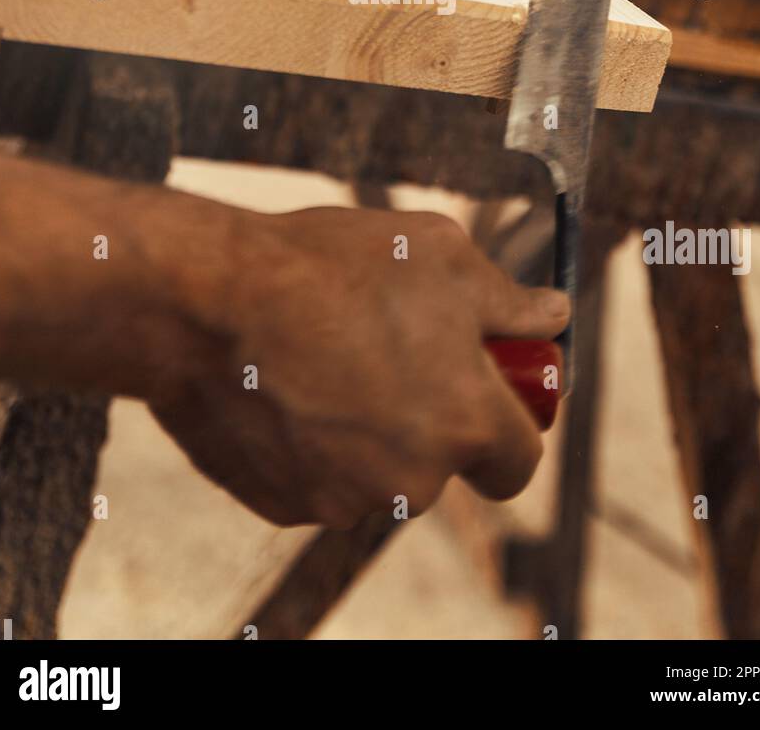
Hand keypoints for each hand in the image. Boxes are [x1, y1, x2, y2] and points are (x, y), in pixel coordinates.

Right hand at [151, 205, 569, 527]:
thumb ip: (509, 300)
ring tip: (326, 354)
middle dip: (429, 415)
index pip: (520, 460)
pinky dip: (312, 443)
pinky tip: (285, 383)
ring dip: (368, 429)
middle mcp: (414, 478)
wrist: (206, 302)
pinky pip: (318, 478)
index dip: (510, 423)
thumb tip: (552, 316)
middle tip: (392, 349)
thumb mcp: (440, 254)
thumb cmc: (330, 267)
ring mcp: (344, 499)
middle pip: (443, 463)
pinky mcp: (284, 505)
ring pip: (378, 472)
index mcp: (465, 420)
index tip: (489, 389)